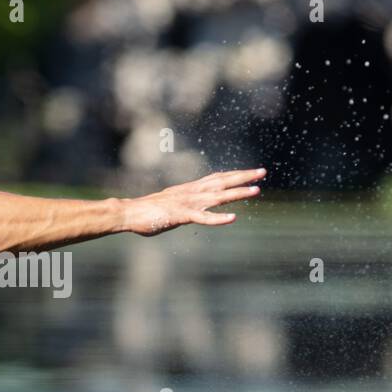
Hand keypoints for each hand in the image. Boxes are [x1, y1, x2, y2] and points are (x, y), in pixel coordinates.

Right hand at [123, 167, 266, 236]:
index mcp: (189, 189)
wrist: (129, 212)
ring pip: (218, 197)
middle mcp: (191, 192)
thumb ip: (184, 204)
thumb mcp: (171, 204)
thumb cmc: (147, 211)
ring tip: (256, 191)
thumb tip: (191, 208)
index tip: (251, 172)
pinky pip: (203, 218)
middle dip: (243, 177)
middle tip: (263, 172)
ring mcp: (187, 203)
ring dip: (237, 193)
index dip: (235, 175)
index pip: (217, 178)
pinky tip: (232, 218)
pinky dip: (218, 218)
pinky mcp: (181, 216)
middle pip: (222, 182)